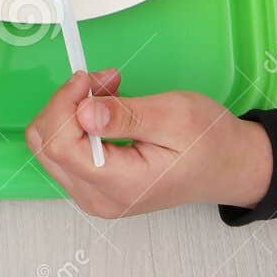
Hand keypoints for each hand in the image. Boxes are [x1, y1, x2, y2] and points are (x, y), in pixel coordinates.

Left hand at [25, 69, 273, 217]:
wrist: (230, 167)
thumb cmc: (210, 142)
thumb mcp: (175, 117)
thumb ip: (126, 116)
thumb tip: (83, 112)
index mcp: (120, 185)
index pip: (59, 144)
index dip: (63, 103)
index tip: (88, 78)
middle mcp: (98, 198)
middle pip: (46, 144)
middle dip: (66, 103)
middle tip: (103, 80)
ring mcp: (92, 195)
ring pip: (49, 146)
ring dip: (69, 110)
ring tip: (108, 92)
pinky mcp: (92, 186)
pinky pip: (63, 151)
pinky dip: (75, 123)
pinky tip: (104, 110)